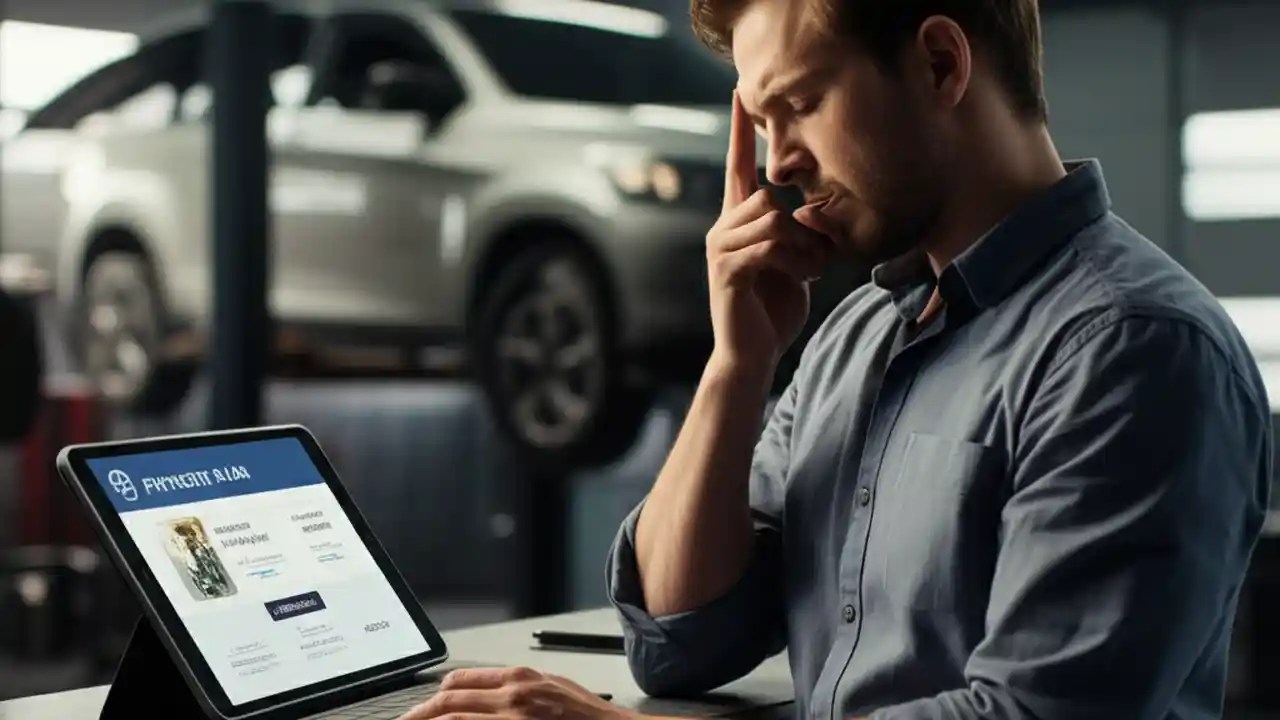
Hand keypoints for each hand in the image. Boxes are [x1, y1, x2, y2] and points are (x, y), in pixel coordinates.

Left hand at [398, 666, 638, 719]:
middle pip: (448, 702)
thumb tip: (485, 691)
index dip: (435, 696)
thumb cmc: (588, 717)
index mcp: (520, 678)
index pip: (460, 682)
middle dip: (418, 715)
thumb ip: (519, 687)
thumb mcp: (553, 685)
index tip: (423, 709)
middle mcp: (512, 697)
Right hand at [705, 90, 834, 373]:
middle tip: (818, 260)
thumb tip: (815, 217)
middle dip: (803, 227)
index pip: (737, 167)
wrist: (752, 355)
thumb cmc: (774, 310)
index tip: (740, 94)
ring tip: (810, 273)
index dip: (738, 131)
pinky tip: (802, 280)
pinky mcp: (727, 271)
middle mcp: (722, 230)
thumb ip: (799, 234)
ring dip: (803, 247)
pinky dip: (796, 261)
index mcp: (738, 223)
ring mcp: (721, 250)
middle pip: (767, 198)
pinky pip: (769, 246)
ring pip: (772, 219)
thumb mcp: (796, 264)